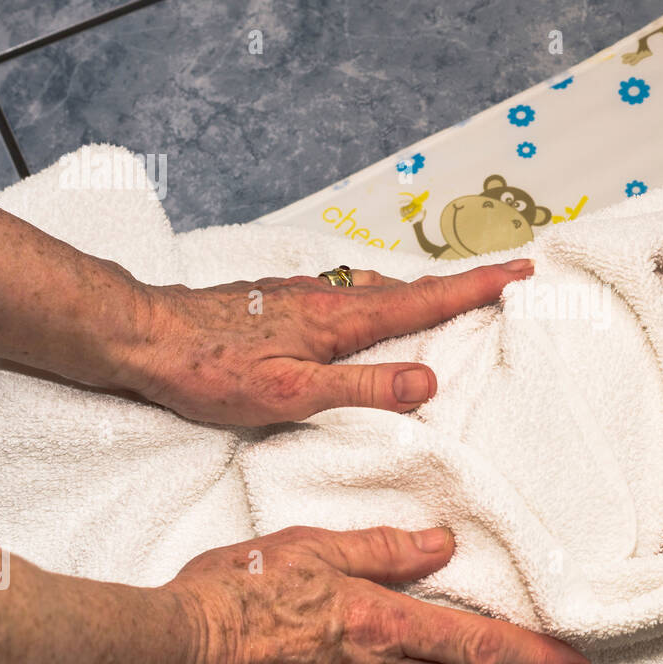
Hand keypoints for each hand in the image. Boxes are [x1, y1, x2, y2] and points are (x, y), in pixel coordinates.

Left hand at [118, 259, 532, 425]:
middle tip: (502, 276)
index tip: (520, 269)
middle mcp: (328, 297)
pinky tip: (368, 305)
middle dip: (461, 283)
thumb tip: (429, 382)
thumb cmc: (211, 372)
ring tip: (447, 294)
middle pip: (410, 288)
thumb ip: (361, 388)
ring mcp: (303, 294)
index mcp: (340, 320)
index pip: (425, 301)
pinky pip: (348, 292)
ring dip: (420, 289)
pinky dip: (379, 295)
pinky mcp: (281, 299)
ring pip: (377, 288)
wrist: (143, 334)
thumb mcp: (290, 394)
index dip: (477, 287)